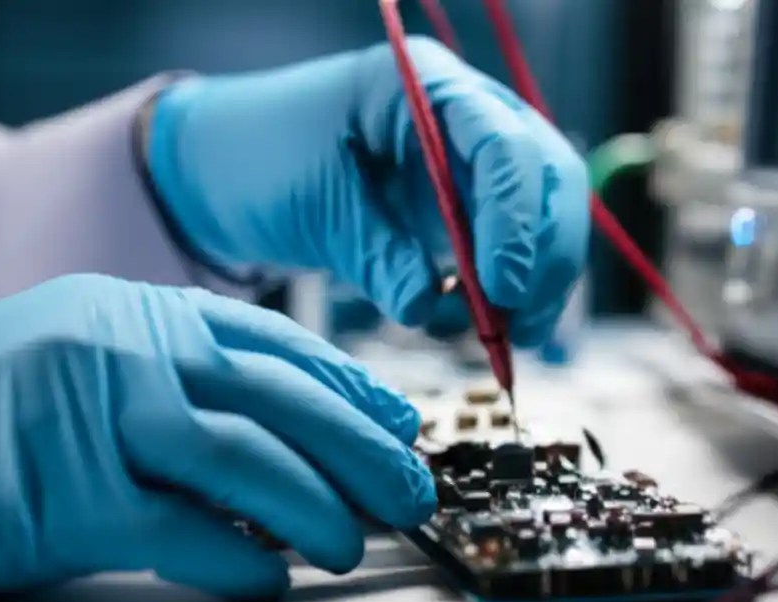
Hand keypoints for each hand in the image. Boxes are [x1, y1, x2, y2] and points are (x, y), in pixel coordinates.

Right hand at [0, 275, 433, 601]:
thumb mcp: (77, 362)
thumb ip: (168, 382)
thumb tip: (277, 435)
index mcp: (133, 313)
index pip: (273, 342)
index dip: (348, 384)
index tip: (398, 419)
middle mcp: (125, 348)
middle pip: (281, 397)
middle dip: (361, 448)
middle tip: (411, 489)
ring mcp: (98, 415)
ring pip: (250, 459)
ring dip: (317, 508)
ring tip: (352, 544)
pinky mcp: (72, 495)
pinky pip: (186, 533)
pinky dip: (239, 560)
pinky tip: (268, 578)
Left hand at [146, 38, 589, 346]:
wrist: (230, 168)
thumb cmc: (262, 161)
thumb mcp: (315, 206)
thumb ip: (376, 255)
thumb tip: (426, 308)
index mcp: (425, 87)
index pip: (502, 143)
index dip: (515, 219)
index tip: (502, 288)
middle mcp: (468, 114)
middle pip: (548, 175)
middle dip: (546, 254)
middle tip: (521, 324)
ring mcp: (475, 159)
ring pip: (547, 213)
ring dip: (544, 279)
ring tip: (514, 338)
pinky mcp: (472, 204)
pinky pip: (520, 243)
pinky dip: (521, 288)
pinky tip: (503, 327)